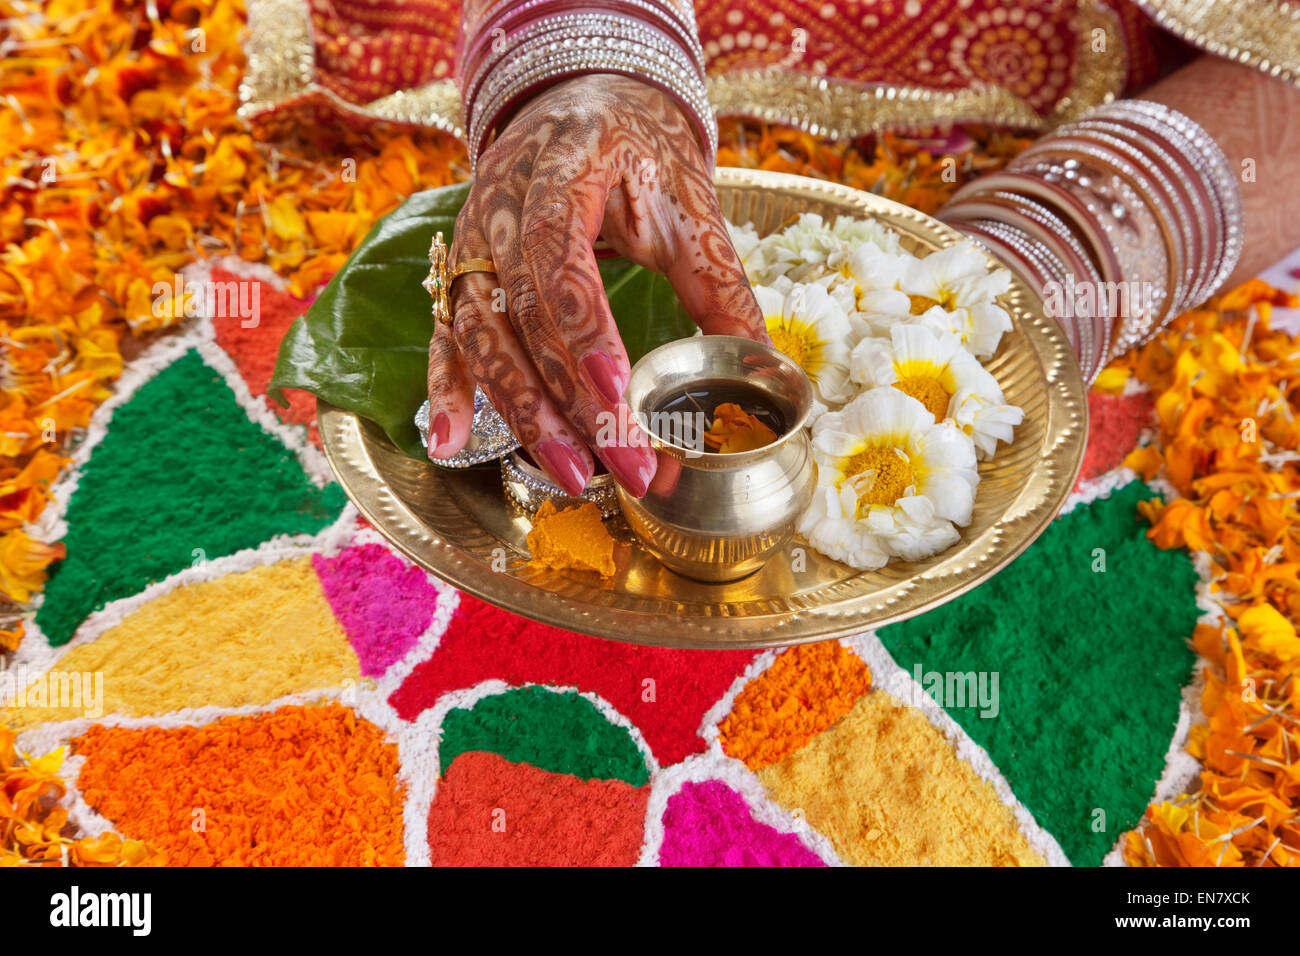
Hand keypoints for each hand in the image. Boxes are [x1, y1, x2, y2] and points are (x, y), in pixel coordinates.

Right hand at [426, 74, 767, 496]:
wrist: (581, 103)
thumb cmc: (638, 151)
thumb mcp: (685, 197)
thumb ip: (717, 278)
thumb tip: (761, 363)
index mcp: (563, 166)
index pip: (559, 253)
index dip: (583, 327)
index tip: (617, 391)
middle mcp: (501, 205)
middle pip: (522, 313)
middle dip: (570, 398)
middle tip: (622, 464)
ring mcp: (472, 242)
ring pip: (481, 334)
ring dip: (522, 411)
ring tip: (569, 474)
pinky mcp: (461, 274)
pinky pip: (446, 335)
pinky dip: (447, 389)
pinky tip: (451, 442)